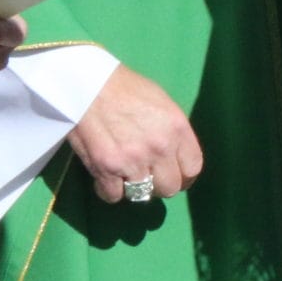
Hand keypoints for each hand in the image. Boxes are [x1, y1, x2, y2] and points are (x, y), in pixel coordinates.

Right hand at [66, 66, 204, 202]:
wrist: (89, 84)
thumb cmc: (126, 88)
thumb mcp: (163, 103)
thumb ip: (173, 132)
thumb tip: (175, 156)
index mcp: (177, 129)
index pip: (192, 168)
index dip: (184, 177)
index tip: (176, 176)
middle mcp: (159, 148)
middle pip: (169, 187)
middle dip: (160, 185)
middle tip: (148, 176)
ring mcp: (132, 160)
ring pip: (142, 195)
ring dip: (135, 187)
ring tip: (126, 175)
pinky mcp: (106, 168)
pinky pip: (113, 196)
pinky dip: (110, 190)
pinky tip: (107, 177)